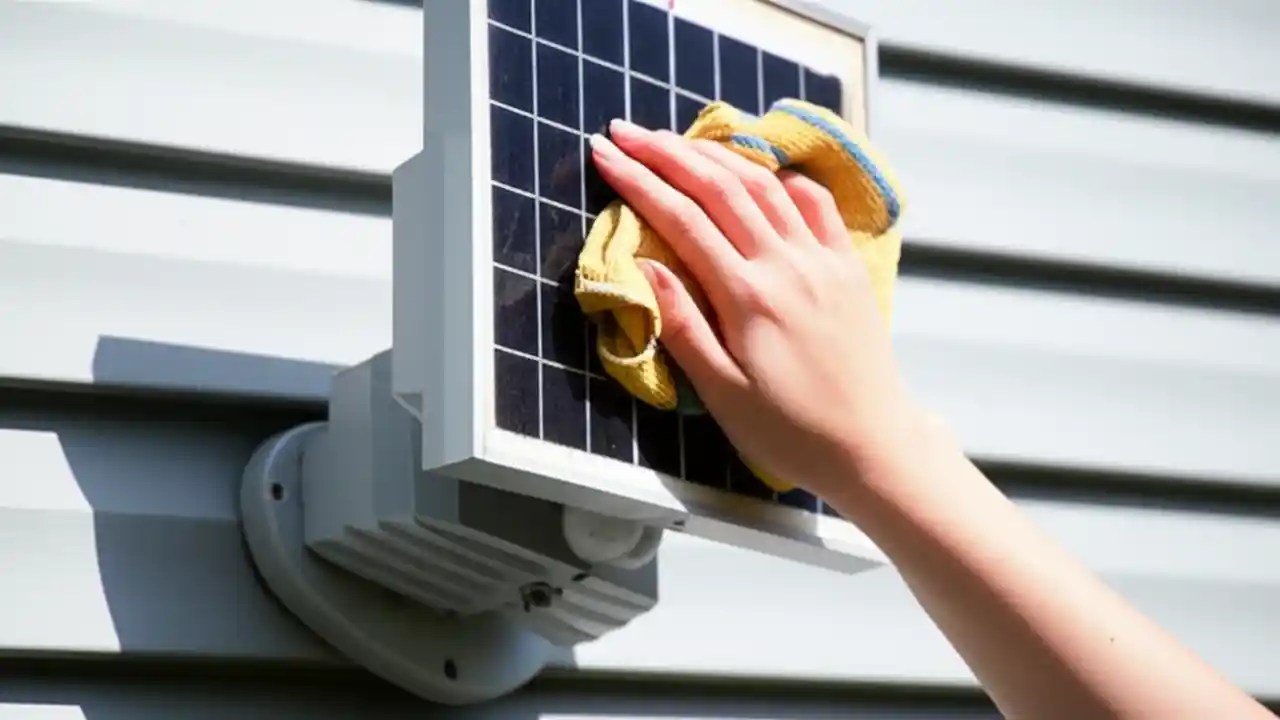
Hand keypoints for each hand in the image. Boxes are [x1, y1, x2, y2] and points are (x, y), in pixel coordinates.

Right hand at [589, 119, 921, 498]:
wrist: (873, 447)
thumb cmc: (790, 432)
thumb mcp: (722, 395)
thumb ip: (682, 327)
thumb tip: (646, 265)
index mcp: (747, 296)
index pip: (681, 219)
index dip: (638, 181)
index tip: (604, 155)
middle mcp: (785, 264)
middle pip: (718, 186)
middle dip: (666, 152)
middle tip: (626, 131)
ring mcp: (822, 259)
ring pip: (764, 183)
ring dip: (717, 153)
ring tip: (678, 139)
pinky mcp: (848, 266)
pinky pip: (815, 203)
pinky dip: (782, 176)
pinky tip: (761, 169)